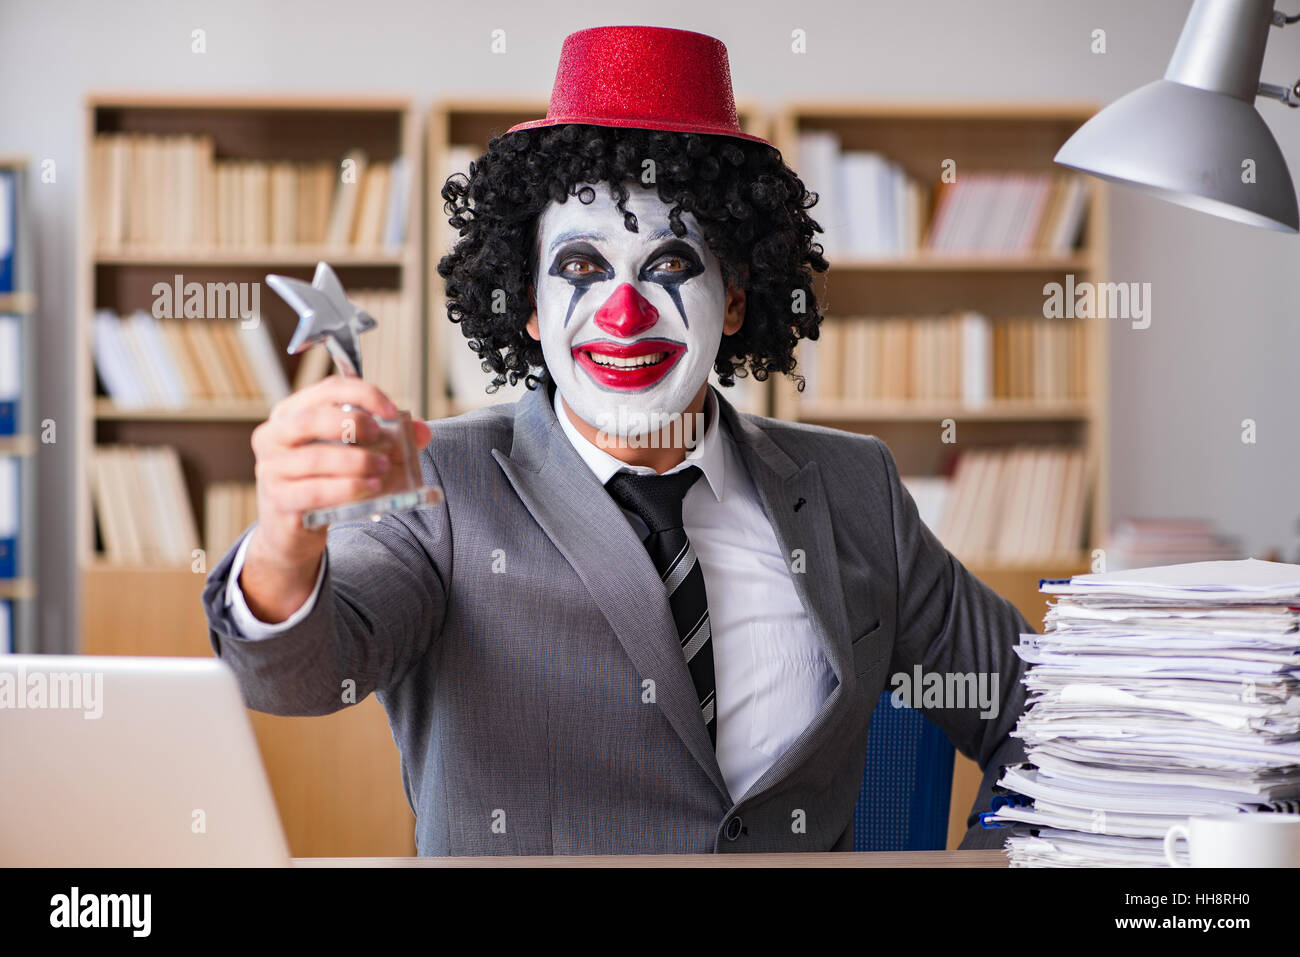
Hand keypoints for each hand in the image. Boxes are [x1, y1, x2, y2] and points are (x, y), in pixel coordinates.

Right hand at [240, 375, 432, 621]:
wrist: (290, 528)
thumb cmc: (322, 479)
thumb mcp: (348, 453)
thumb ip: (386, 439)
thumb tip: (422, 432)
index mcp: (290, 413)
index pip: (326, 390)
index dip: (362, 395)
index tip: (391, 410)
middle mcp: (272, 436)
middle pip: (311, 419)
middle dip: (352, 424)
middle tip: (380, 434)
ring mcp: (271, 469)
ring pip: (315, 459)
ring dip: (356, 461)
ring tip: (383, 467)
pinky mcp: (279, 501)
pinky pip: (315, 492)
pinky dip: (348, 488)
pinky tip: (372, 488)